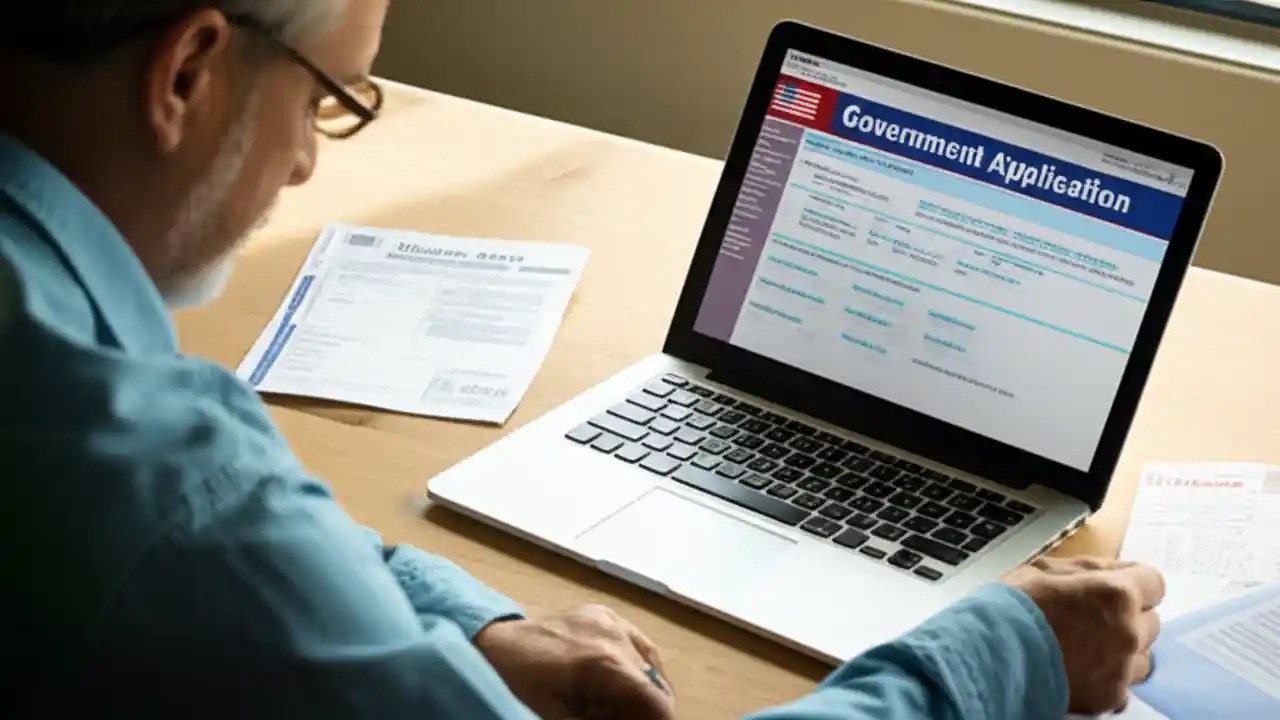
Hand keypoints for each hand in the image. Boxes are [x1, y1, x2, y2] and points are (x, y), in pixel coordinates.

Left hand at [474, 604, 675, 719]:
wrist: (490, 647)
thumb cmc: (519, 689)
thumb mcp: (562, 719)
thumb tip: (633, 719)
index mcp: (607, 664)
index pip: (660, 702)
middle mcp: (614, 635)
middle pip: (657, 684)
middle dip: (644, 708)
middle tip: (614, 716)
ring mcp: (609, 619)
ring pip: (651, 664)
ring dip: (641, 687)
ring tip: (614, 702)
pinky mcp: (601, 612)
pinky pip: (636, 643)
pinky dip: (633, 664)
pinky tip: (615, 678)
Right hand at [1005, 556, 1164, 714]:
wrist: (989, 654)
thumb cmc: (1012, 606)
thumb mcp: (1046, 569)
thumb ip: (1090, 568)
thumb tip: (1118, 570)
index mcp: (1116, 593)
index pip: (1155, 584)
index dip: (1135, 584)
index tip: (1118, 589)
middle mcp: (1128, 631)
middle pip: (1151, 621)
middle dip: (1129, 618)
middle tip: (1095, 619)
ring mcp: (1122, 668)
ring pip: (1142, 657)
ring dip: (1123, 651)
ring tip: (1088, 648)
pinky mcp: (1110, 697)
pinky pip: (1124, 686)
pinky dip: (1108, 679)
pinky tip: (1082, 670)